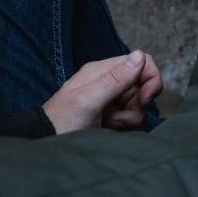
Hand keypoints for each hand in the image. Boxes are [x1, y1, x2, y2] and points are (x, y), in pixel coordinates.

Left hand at [43, 50, 162, 134]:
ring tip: (112, 122)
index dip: (150, 79)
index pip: (141, 61)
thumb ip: (116, 79)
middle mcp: (109, 80)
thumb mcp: (89, 100)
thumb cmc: (62, 121)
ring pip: (139, 100)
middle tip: (123, 114)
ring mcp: (110, 96)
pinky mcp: (111, 112)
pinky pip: (131, 113)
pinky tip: (110, 125)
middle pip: (143, 83)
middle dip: (139, 101)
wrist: (47, 142)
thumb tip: (140, 54)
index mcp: (103, 70)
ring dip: (131, 114)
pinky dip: (126, 121)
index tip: (145, 99)